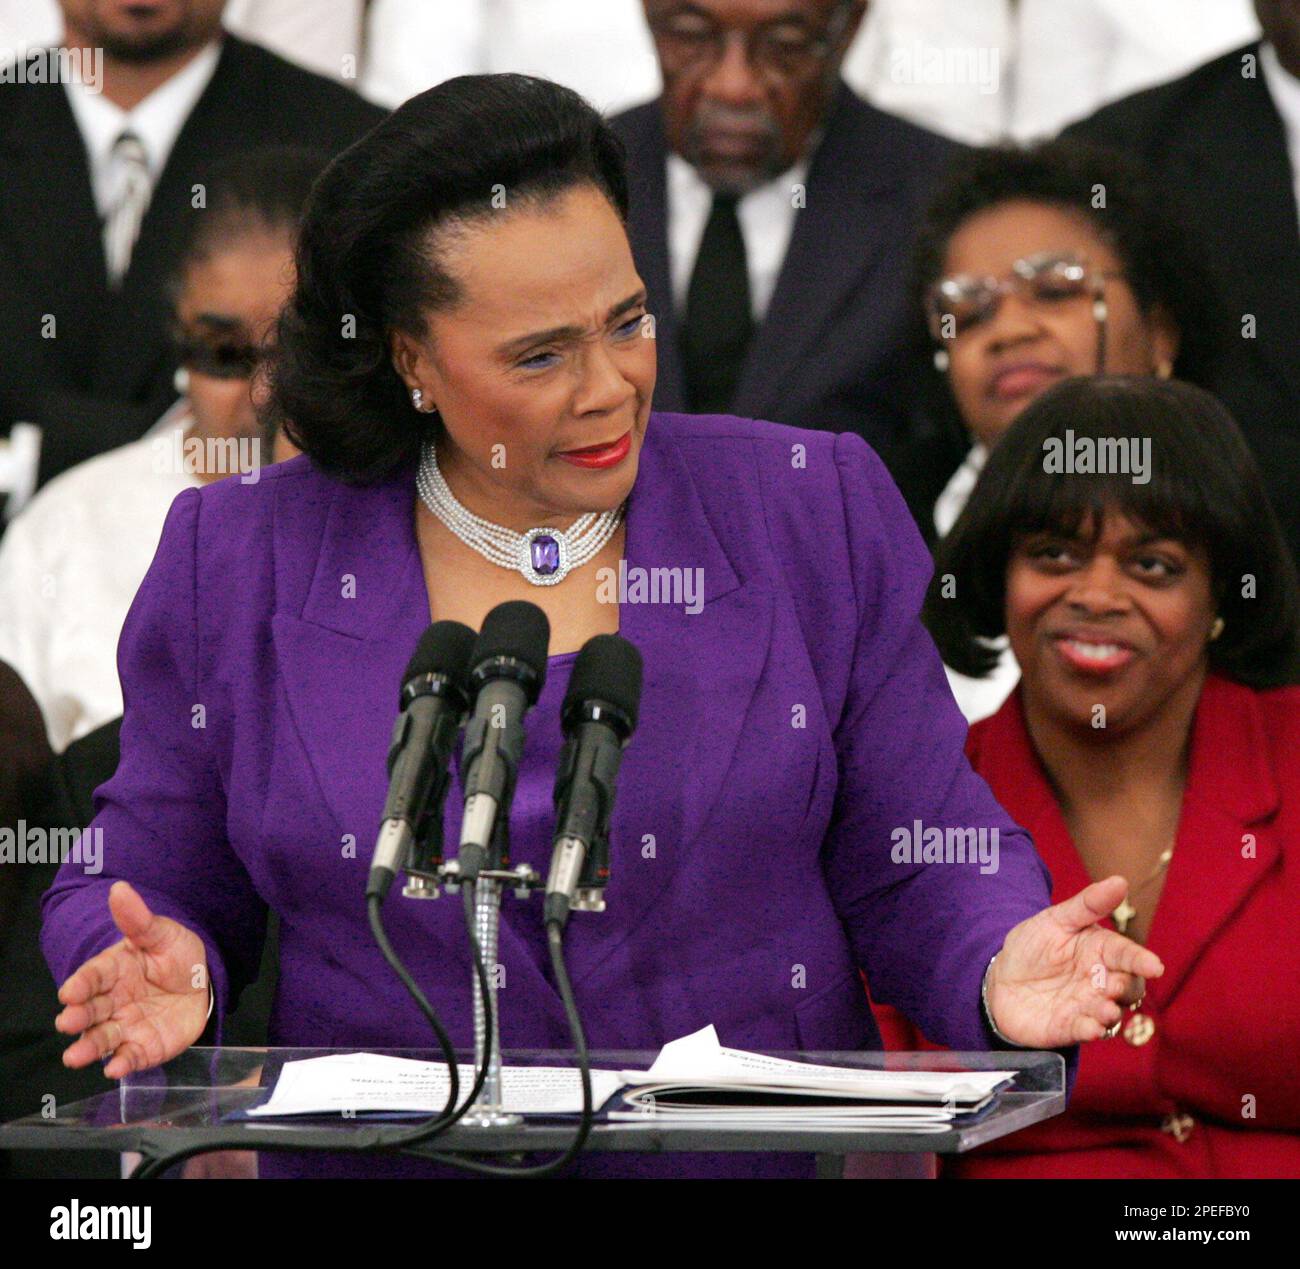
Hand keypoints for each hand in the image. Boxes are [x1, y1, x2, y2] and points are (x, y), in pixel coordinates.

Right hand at [55, 881, 209, 1078]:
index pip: (92, 977)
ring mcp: (125, 1025)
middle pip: (90, 1010)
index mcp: (113, 971)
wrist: (202, 983)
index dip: (81, 984)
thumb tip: (120, 889)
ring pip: (101, 1038)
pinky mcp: (142, 1046)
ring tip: (75, 1057)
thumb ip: (139, 919)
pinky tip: (114, 1069)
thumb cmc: (174, 955)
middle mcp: (112, 1001)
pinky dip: (120, 1063)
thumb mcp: (162, 934)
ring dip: (88, 1047)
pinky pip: (129, 1056)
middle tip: (68, 1022)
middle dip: (77, 1017)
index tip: (69, 991)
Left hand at [985, 876, 1164, 1046]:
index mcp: (1102, 952)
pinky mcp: (1071, 1028)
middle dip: (1128, 988)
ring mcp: (1088, 1007)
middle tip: (1116, 985)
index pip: (1128, 955)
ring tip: (1106, 1009)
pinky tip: (1091, 1027)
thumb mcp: (1056, 920)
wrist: (1000, 979)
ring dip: (1111, 1013)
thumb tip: (1120, 881)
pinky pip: (1086, 1031)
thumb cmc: (1033, 946)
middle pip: (1128, 988)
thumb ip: (1087, 905)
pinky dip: (1091, 1030)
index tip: (1154, 966)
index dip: (1142, 961)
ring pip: (1111, 1013)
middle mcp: (1101, 982)